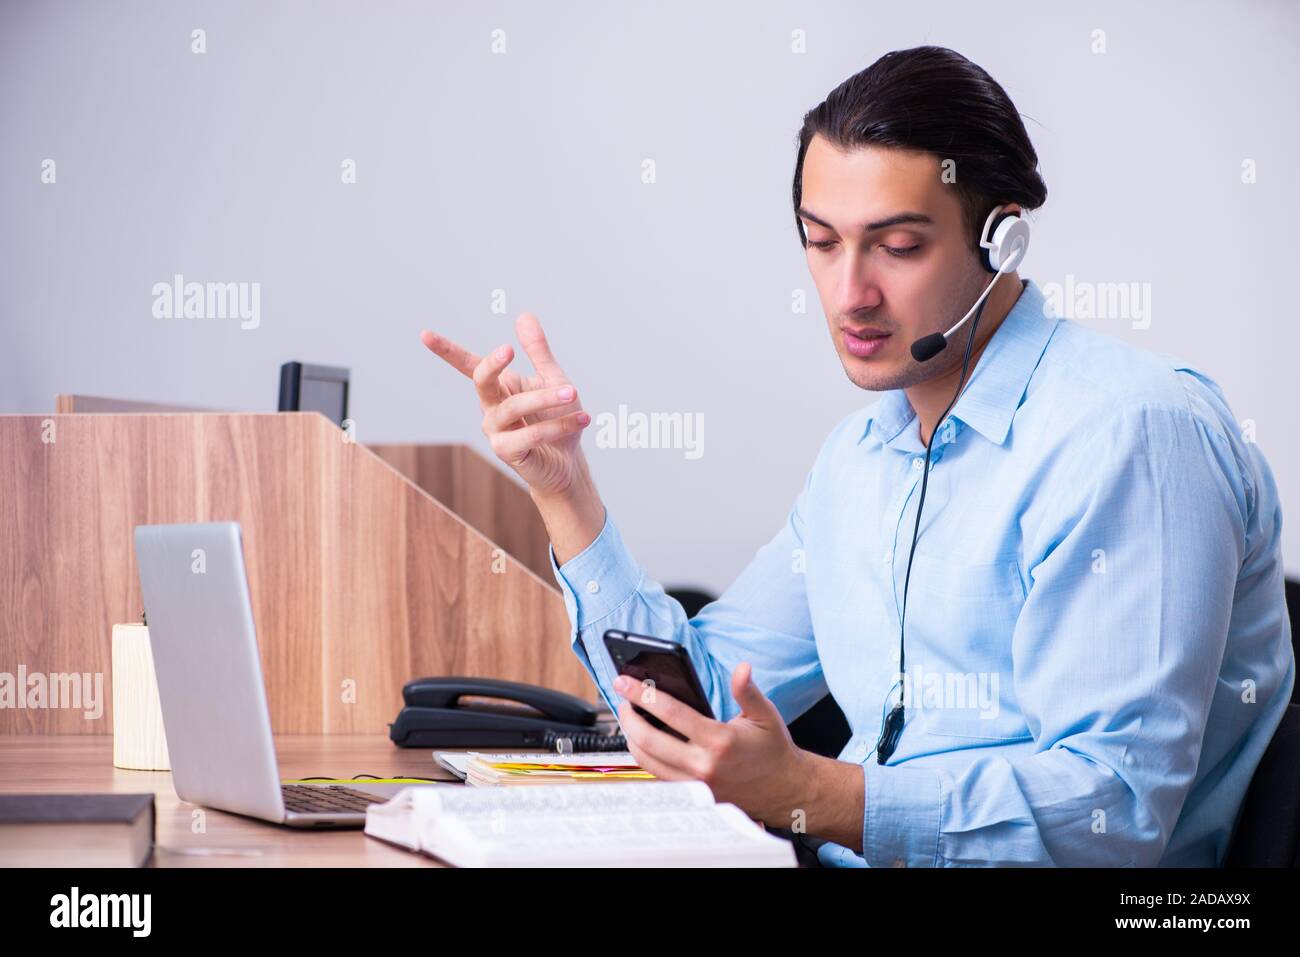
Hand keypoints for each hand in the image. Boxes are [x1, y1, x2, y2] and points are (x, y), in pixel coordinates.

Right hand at [420, 313, 590, 496]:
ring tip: (572, 392)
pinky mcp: (507, 452)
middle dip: (492, 364)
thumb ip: (538, 351)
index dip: (446, 351)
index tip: (424, 335)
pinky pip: (531, 435)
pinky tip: (582, 418)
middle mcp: (491, 407)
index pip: (468, 365)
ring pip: (513, 407)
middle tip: (508, 349)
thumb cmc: (558, 419)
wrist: (569, 463)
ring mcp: (496, 431)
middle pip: (481, 381)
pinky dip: (558, 425)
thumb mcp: (553, 379)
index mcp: (500, 387)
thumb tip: (523, 316)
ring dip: (545, 397)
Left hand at [613, 662, 808, 826]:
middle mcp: (703, 765)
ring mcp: (696, 784)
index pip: (670, 713)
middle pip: (649, 740)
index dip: (643, 695)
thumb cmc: (773, 749)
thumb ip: (748, 691)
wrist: (785, 790)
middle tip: (621, 698)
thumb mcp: (765, 714)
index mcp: (719, 741)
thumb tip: (741, 668)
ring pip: (647, 761)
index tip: (625, 682)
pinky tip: (642, 740)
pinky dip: (645, 756)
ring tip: (628, 717)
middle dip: (628, 716)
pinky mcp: (693, 795)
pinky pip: (658, 775)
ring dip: (630, 737)